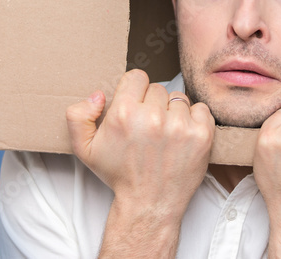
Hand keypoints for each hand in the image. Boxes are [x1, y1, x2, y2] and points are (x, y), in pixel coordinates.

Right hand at [66, 69, 215, 224]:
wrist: (149, 204)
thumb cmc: (119, 175)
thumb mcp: (84, 149)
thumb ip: (78, 116)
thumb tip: (98, 95)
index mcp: (124, 113)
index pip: (137, 77)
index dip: (135, 91)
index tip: (135, 107)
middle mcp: (152, 117)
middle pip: (158, 88)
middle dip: (153, 104)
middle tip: (149, 128)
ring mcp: (180, 125)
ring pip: (179, 99)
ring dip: (173, 113)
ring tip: (166, 135)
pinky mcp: (201, 134)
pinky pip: (201, 109)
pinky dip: (195, 119)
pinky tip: (183, 135)